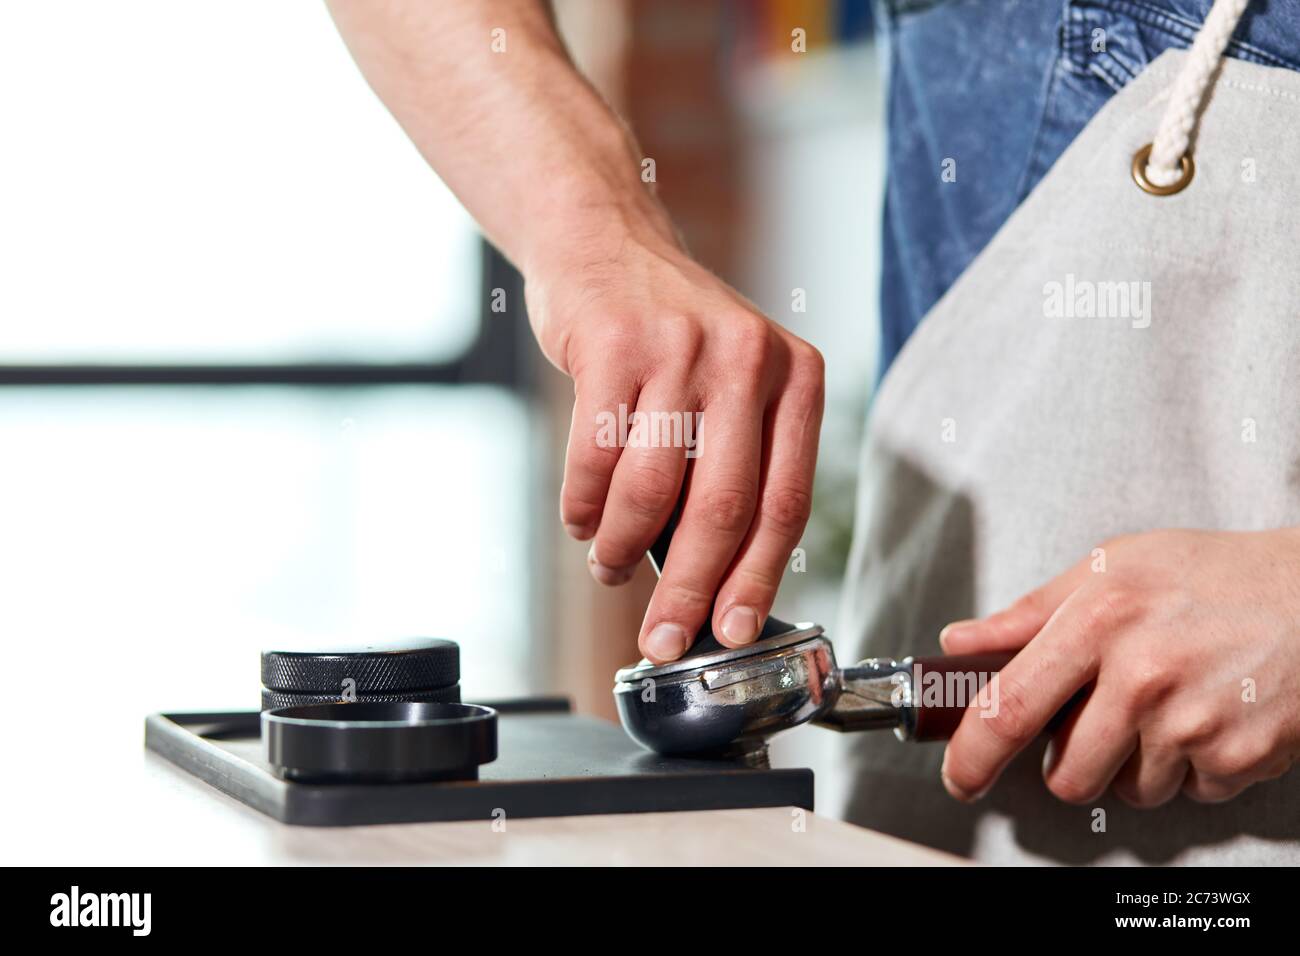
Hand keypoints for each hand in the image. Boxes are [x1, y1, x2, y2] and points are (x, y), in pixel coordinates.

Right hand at [527, 231, 823, 664]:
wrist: (605, 245)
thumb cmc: (673, 339)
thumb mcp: (735, 385)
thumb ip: (738, 466)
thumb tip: (717, 586)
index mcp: (796, 377)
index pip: (786, 503)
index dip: (756, 580)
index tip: (731, 633)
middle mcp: (749, 358)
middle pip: (725, 507)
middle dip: (690, 590)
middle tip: (661, 638)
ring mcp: (681, 347)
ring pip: (653, 489)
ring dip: (624, 549)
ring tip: (611, 566)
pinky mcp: (615, 344)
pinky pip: (595, 457)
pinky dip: (584, 506)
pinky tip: (584, 520)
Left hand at [938, 529, 1299, 806]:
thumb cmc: (1212, 573)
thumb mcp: (1111, 568)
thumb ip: (1029, 613)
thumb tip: (963, 643)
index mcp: (1098, 621)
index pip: (1009, 707)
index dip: (973, 754)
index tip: (961, 775)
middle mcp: (1143, 676)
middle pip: (1068, 774)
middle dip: (1070, 762)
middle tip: (1096, 722)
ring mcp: (1195, 723)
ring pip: (1127, 790)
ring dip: (1134, 763)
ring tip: (1163, 705)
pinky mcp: (1240, 757)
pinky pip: (1188, 792)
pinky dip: (1190, 767)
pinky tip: (1205, 715)